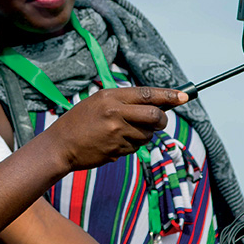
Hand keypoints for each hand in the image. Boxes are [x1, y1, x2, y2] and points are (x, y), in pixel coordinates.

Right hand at [40, 86, 185, 170]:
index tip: (184, 96)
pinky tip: (114, 143)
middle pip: (155, 115)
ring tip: (124, 133)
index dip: (169, 95)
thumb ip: (124, 102)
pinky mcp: (116, 149)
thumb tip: (154, 104)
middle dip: (162, 120)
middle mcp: (115, 113)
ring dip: (144, 135)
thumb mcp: (98, 102)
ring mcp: (116, 133)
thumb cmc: (79, 122)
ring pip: (147, 134)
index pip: (147, 93)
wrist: (59, 145)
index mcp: (110, 97)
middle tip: (160, 122)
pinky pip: (135, 147)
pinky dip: (131, 146)